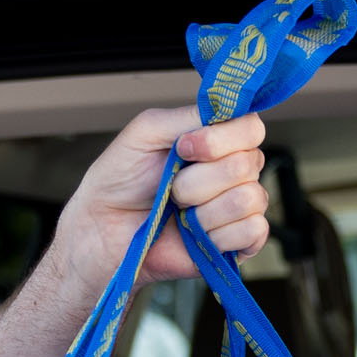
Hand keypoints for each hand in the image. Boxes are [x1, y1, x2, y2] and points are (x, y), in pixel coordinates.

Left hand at [59, 106, 270, 283]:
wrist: (103, 230)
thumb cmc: (121, 180)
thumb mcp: (146, 131)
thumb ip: (188, 116)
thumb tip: (226, 113)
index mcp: (218, 140)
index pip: (251, 128)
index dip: (220, 139)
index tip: (184, 148)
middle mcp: (236, 171)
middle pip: (247, 165)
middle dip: (198, 180)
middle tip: (171, 188)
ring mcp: (239, 207)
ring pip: (249, 199)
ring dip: (204, 209)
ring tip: (181, 213)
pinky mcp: (239, 242)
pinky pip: (253, 231)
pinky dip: (218, 234)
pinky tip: (196, 234)